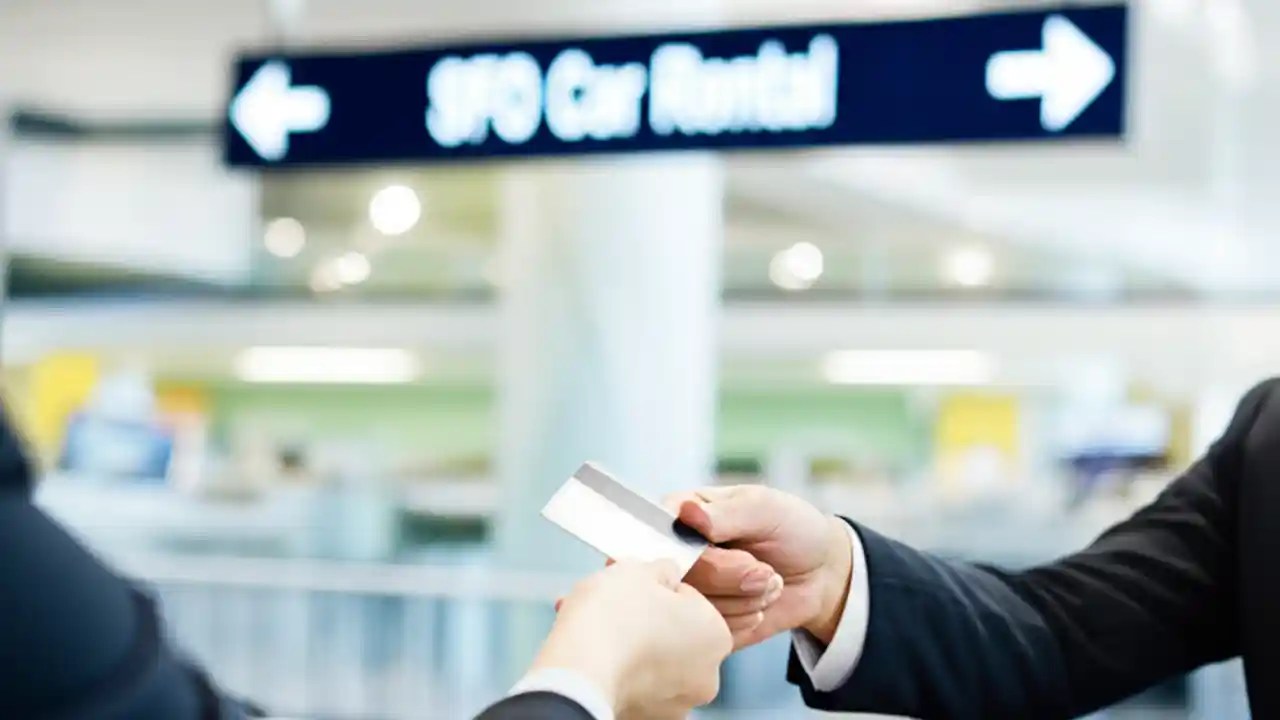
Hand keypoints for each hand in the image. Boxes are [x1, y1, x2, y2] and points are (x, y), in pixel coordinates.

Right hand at [529, 560, 732, 717]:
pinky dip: (613, 667)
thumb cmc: (614, 617)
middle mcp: (705, 675)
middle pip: (671, 632)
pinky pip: (630, 683)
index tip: (632, 583)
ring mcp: (675, 703)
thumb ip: (662, 569)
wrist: (578, 670)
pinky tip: (587, 649)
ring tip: (587, 622)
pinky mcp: (643, 717)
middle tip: (608, 600)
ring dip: (623, 641)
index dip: (656, 586)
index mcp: (716, 635)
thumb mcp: (639, 569)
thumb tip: (666, 573)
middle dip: (640, 616)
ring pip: (649, 659)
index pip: (689, 599)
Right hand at [665, 486, 852, 648]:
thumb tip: (687, 511)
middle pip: (681, 580)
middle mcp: (675, 557)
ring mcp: (686, 594)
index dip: (704, 555)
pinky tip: (759, 605)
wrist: (820, 572)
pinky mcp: (701, 627)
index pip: (663, 540)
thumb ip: (726, 513)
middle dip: (734, 579)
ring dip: (745, 601)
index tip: (743, 555)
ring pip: (696, 613)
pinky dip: (744, 623)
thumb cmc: (791, 528)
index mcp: (679, 517)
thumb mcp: (765, 508)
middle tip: (765, 570)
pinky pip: (710, 636)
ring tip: (767, 582)